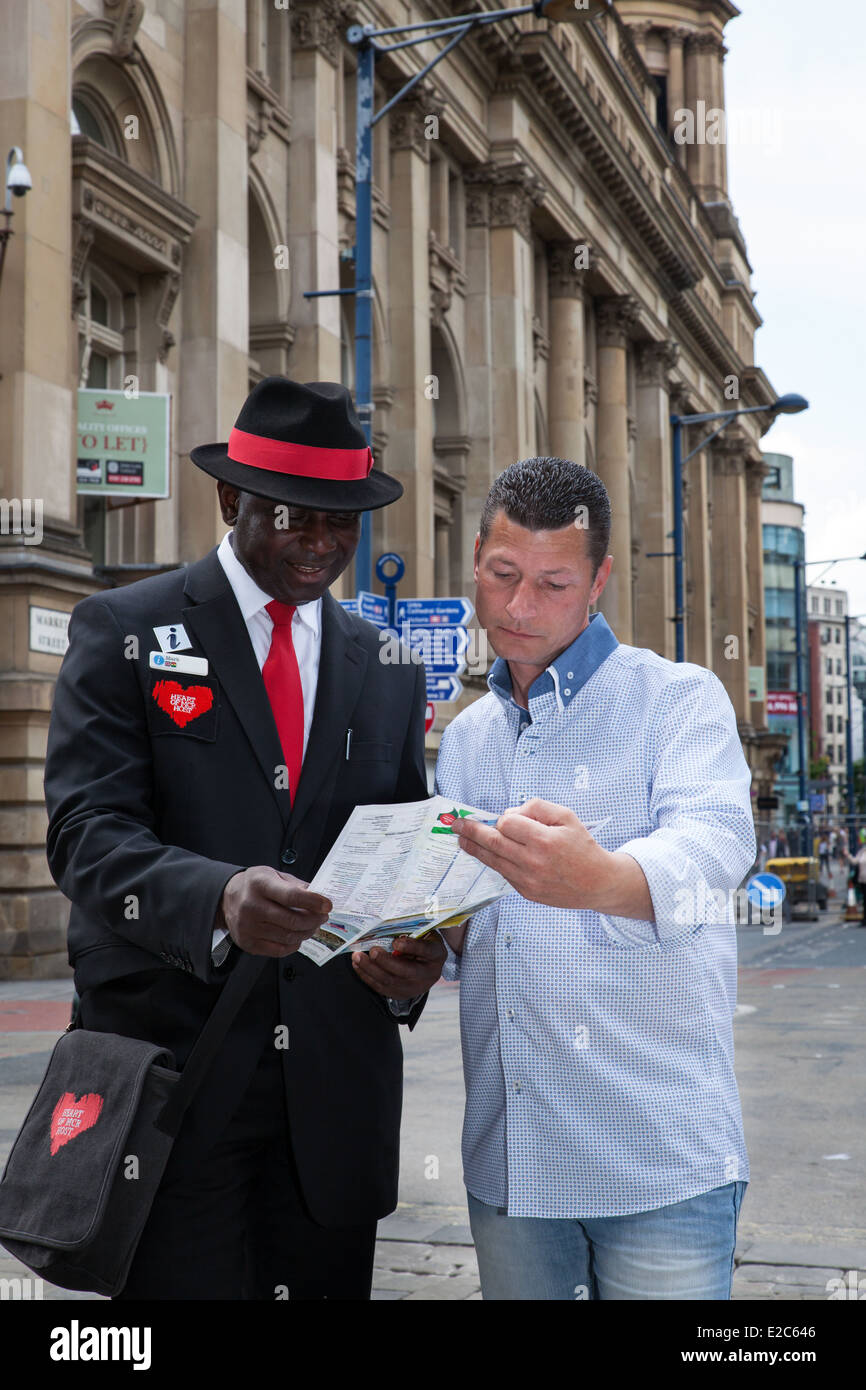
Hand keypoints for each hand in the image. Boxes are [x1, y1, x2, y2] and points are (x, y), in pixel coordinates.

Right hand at [218, 866, 331, 956]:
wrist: (226, 898)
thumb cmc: (254, 885)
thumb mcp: (274, 874)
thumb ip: (296, 885)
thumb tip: (319, 895)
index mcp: (259, 884)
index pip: (291, 896)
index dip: (313, 902)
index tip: (327, 905)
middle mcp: (251, 906)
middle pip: (292, 920)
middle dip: (314, 920)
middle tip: (322, 916)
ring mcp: (248, 927)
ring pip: (288, 937)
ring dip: (306, 932)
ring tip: (312, 926)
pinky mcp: (248, 943)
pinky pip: (279, 950)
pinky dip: (294, 945)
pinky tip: (298, 936)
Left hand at [351, 932, 446, 999]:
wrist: (428, 966)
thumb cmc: (423, 944)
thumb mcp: (424, 935)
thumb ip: (411, 933)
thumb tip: (388, 929)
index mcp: (436, 955)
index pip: (426, 950)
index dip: (411, 947)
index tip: (395, 942)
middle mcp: (428, 974)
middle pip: (405, 971)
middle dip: (385, 961)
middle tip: (372, 950)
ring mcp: (414, 987)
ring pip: (390, 981)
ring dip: (370, 969)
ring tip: (357, 957)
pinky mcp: (400, 994)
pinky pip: (381, 987)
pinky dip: (367, 976)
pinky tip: (358, 966)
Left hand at [451, 798, 638, 912]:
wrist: (597, 882)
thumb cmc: (583, 847)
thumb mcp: (566, 816)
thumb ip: (536, 808)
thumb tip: (510, 814)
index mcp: (545, 841)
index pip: (508, 824)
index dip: (505, 818)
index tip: (508, 818)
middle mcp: (534, 862)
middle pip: (493, 843)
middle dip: (471, 832)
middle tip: (456, 824)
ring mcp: (528, 880)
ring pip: (493, 860)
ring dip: (474, 848)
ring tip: (461, 839)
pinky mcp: (527, 892)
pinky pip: (503, 873)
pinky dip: (494, 861)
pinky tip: (488, 854)